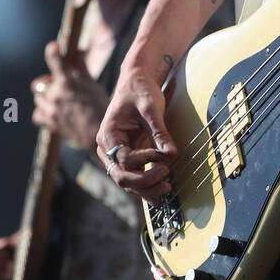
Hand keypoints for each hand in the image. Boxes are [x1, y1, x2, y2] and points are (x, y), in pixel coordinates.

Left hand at [31, 42, 108, 151]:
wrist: (98, 132)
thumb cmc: (99, 106)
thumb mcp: (92, 83)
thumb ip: (81, 67)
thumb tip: (77, 52)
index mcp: (67, 82)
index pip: (53, 58)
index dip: (52, 50)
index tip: (54, 48)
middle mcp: (55, 94)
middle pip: (40, 82)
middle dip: (48, 81)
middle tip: (58, 83)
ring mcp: (51, 109)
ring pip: (38, 98)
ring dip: (45, 96)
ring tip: (58, 98)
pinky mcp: (50, 122)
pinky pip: (37, 114)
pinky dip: (42, 111)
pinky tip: (51, 110)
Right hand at [96, 67, 176, 204]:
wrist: (136, 83)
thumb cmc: (140, 91)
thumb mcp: (151, 107)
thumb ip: (160, 132)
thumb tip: (172, 153)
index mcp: (108, 134)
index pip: (124, 158)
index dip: (144, 161)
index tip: (164, 158)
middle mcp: (107, 148)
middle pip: (122, 175)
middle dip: (144, 182)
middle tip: (167, 179)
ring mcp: (116, 155)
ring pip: (127, 180)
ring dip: (146, 188)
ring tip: (167, 188)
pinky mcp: (127, 157)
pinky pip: (134, 176)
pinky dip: (145, 186)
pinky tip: (158, 195)